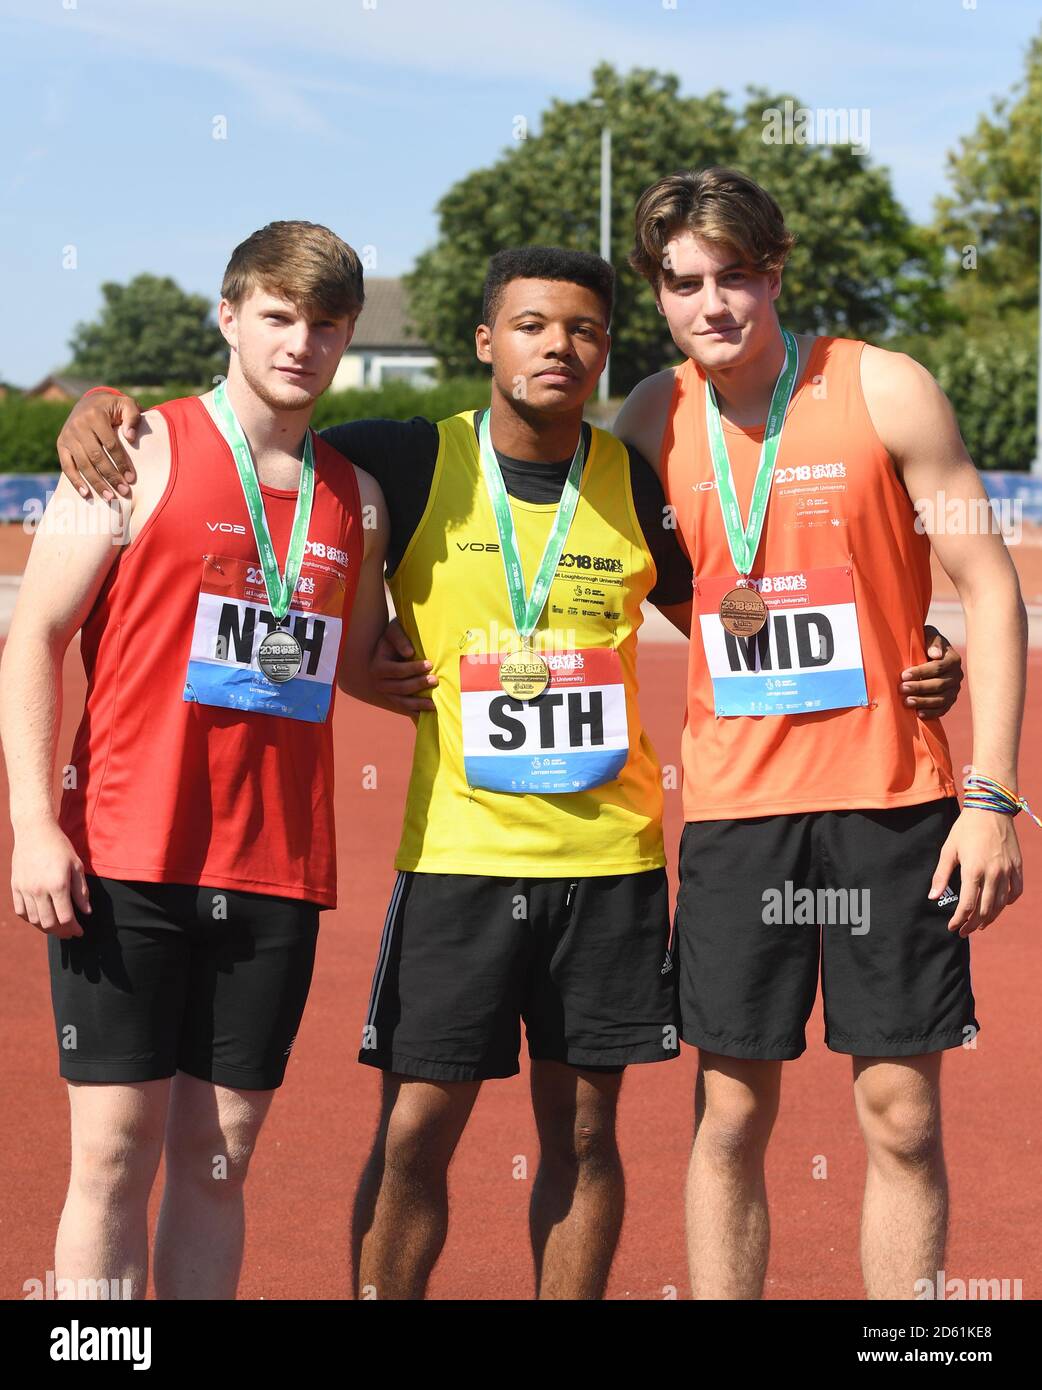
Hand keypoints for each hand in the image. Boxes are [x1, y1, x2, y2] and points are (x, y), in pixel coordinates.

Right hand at [11, 821, 91, 937]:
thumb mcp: (77, 866)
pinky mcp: (15, 887)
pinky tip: (39, 919)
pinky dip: (30, 919)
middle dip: (61, 932)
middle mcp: (39, 890)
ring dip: (46, 928)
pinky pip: (21, 911)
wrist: (35, 831)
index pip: (66, 917)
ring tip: (56, 928)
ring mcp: (25, 889)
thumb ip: (81, 891)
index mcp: (58, 885)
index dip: (74, 929)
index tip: (80, 932)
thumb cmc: (60, 847)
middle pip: (49, 923)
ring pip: (34, 920)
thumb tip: (86, 912)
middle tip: (69, 934)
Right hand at [57, 391, 140, 500]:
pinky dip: (75, 481)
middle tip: (124, 491)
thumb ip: (132, 418)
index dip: (121, 462)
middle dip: (111, 476)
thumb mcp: (126, 405)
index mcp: (95, 416)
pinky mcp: (61, 444)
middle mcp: (78, 426)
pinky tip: (86, 494)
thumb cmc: (113, 407)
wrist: (89, 402)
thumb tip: (130, 437)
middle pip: (96, 457)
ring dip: (96, 483)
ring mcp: (68, 436)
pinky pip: (67, 466)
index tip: (131, 478)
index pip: (110, 444)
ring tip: (110, 498)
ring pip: (83, 464)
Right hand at [370, 618, 437, 713]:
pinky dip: (416, 712)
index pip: (396, 670)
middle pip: (400, 688)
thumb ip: (400, 639)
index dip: (413, 668)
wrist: (390, 649)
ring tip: (434, 703)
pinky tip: (428, 714)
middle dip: (418, 684)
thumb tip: (409, 653)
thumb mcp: (394, 631)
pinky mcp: (395, 700)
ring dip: (418, 703)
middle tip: (435, 680)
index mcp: (378, 667)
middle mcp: (379, 683)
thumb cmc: (395, 638)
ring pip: (402, 702)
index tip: (429, 664)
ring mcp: (386, 694)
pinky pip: (405, 709)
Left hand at [900, 626, 963, 717]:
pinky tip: (919, 714)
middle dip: (919, 687)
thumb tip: (935, 654)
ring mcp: (954, 690)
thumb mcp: (929, 635)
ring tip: (906, 702)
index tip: (904, 674)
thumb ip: (933, 641)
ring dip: (923, 701)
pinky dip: (932, 713)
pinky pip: (943, 709)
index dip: (921, 672)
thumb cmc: (926, 642)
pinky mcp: (950, 701)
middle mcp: (957, 675)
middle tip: (901, 688)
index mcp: (953, 659)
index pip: (938, 667)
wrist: (928, 654)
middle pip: (939, 684)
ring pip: (941, 699)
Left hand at [929, 808, 1022, 935]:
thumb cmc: (965, 828)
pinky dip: (1009, 902)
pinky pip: (1016, 890)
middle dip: (973, 924)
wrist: (991, 809)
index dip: (959, 920)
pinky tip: (1000, 906)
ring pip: (1001, 904)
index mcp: (974, 871)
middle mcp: (993, 874)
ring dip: (990, 917)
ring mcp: (1007, 871)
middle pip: (985, 909)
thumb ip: (941, 875)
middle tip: (964, 931)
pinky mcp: (1017, 866)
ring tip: (980, 924)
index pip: (967, 905)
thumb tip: (932, 897)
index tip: (952, 927)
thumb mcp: (948, 850)